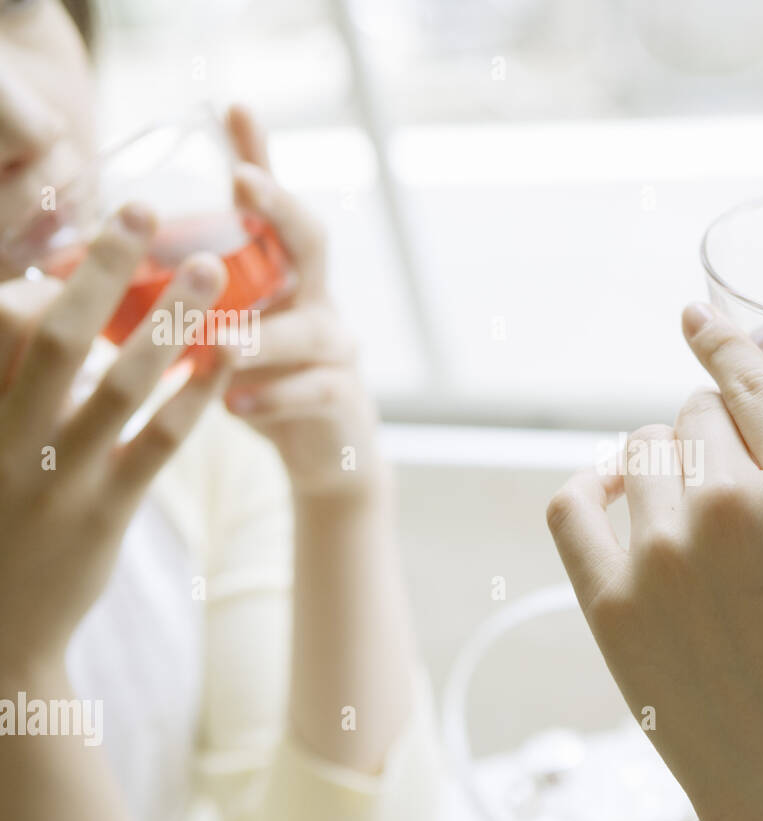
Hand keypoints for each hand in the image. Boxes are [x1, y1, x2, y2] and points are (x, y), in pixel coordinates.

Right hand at [0, 206, 234, 680]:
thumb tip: (30, 312)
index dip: (35, 271)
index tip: (74, 217)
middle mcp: (2, 436)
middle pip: (56, 335)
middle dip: (100, 267)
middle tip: (144, 208)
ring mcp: (54, 478)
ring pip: (119, 384)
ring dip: (169, 320)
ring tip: (211, 270)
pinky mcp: (104, 514)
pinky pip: (158, 443)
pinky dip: (195, 395)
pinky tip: (229, 356)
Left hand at [221, 106, 382, 501]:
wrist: (325, 450)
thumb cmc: (263, 381)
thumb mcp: (226, 331)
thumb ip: (188, 302)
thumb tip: (98, 270)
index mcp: (283, 276)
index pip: (274, 206)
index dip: (259, 154)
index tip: (234, 108)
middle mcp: (317, 299)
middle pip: (311, 241)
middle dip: (279, 208)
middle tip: (244, 183)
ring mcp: (336, 347)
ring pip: (311, 328)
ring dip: (262, 335)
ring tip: (219, 341)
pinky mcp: (343, 395)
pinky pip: (313, 390)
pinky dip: (272, 398)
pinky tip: (234, 404)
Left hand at [548, 301, 762, 820]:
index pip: (750, 382)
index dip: (719, 342)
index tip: (692, 318)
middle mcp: (733, 506)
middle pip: (694, 415)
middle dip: (712, 433)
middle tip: (730, 482)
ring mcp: (663, 553)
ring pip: (639, 452)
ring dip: (660, 466)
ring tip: (686, 509)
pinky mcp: (609, 601)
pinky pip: (573, 505)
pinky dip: (590, 491)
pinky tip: (613, 498)